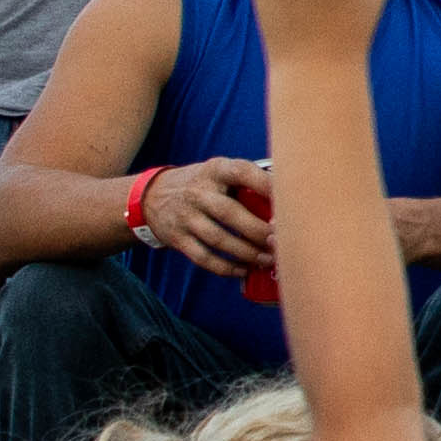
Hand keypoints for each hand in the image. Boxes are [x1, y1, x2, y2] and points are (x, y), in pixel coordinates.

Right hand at [135, 155, 277, 274]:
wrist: (151, 195)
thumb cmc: (203, 184)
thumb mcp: (219, 172)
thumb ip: (247, 182)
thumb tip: (290, 198)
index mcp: (215, 170)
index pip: (242, 172)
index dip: (265, 184)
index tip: (288, 199)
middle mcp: (198, 192)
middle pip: (230, 213)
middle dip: (258, 230)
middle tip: (280, 241)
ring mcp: (186, 216)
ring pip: (219, 240)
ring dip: (246, 253)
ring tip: (267, 259)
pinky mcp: (177, 238)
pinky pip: (204, 258)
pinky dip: (226, 268)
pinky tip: (243, 270)